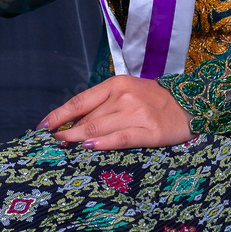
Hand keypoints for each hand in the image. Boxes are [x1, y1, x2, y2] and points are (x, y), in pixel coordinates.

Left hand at [36, 76, 192, 150]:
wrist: (188, 104)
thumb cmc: (153, 100)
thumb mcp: (127, 94)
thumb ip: (103, 105)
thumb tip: (73, 121)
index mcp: (117, 84)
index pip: (81, 100)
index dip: (59, 114)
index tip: (42, 126)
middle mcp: (125, 96)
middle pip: (87, 117)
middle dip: (66, 132)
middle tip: (51, 143)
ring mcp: (137, 113)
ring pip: (100, 127)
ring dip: (78, 139)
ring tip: (64, 147)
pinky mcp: (150, 131)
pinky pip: (121, 138)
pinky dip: (104, 143)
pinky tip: (90, 147)